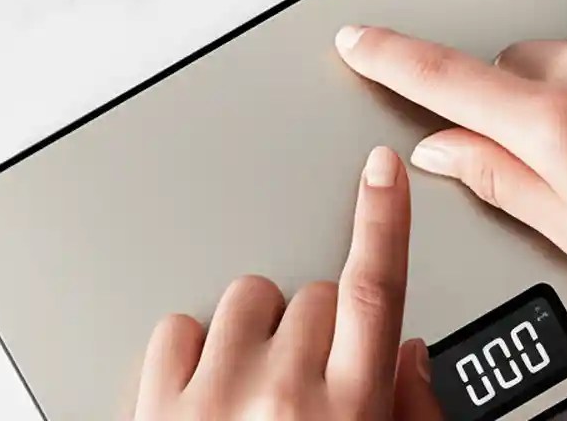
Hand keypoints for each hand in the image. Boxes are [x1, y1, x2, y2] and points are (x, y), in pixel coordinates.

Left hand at [132, 147, 442, 420]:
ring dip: (254, 334)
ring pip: (246, 297)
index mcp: (349, 410)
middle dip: (316, 330)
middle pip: (314, 296)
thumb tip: (407, 355)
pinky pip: (178, 329)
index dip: (383, 220)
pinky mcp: (157, 403)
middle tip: (307, 388)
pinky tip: (206, 395)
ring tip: (252, 394)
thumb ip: (409, 411)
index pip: (374, 289)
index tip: (383, 169)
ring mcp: (214, 395)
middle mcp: (281, 396)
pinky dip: (193, 353)